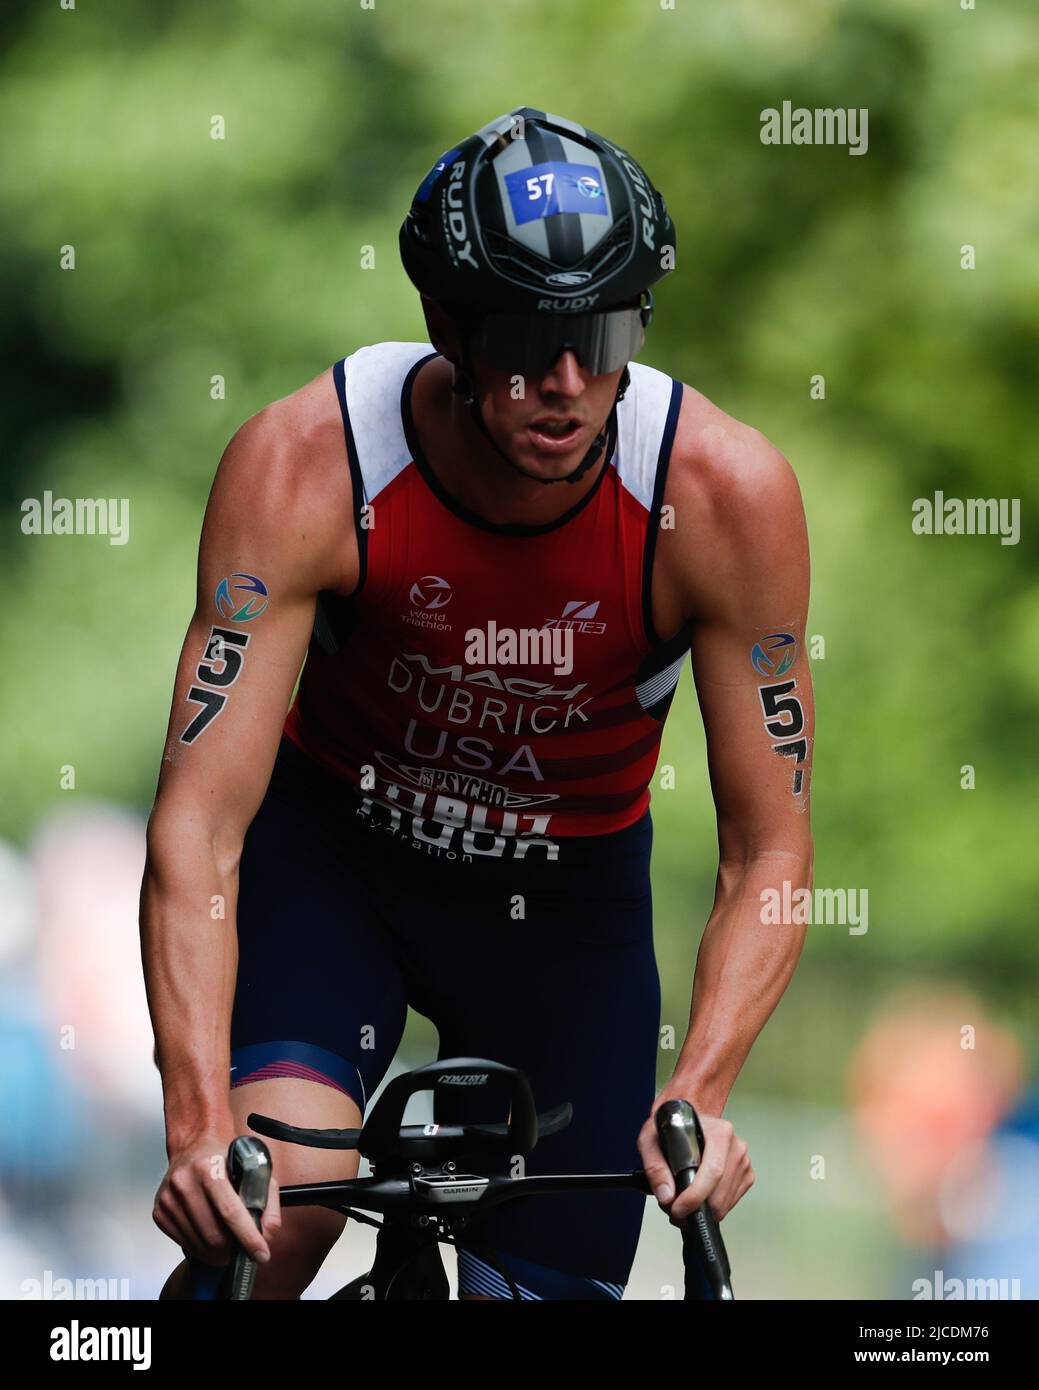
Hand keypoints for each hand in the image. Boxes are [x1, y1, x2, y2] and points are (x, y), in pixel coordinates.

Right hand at [152, 1128, 280, 1267]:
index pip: (230, 1212)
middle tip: (243, 1250)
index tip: (261, 1254)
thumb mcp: (252, 1168)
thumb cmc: (224, 1158)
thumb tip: (267, 1234)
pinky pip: (183, 1242)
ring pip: (199, 1243)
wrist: (193, 1146)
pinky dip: (200, 1248)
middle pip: (214, 1234)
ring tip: (228, 1246)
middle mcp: (184, 1182)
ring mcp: (169, 1199)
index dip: (248, 1237)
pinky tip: (209, 1238)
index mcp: (209, 1168)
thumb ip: (266, 1199)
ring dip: (217, 1253)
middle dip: (233, 1250)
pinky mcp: (160, 1212)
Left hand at [637, 1089, 753, 1224]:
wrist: (686, 1118)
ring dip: (704, 1211)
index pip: (713, 1171)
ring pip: (725, 1202)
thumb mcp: (651, 1139)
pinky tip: (700, 1197)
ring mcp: (743, 1162)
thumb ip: (655, 1167)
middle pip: (719, 1193)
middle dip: (695, 1209)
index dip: (695, 1196)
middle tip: (674, 1209)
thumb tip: (666, 1196)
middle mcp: (735, 1146)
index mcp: (719, 1132)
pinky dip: (714, 1207)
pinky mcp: (745, 1176)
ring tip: (684, 1201)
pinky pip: (730, 1202)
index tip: (678, 1208)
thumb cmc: (672, 1126)